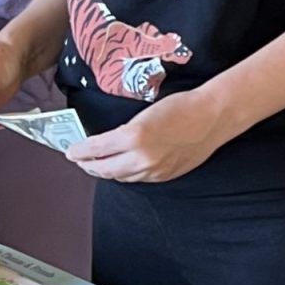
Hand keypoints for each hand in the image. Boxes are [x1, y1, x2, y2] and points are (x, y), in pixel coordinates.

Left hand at [66, 88, 229, 183]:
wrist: (213, 116)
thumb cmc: (183, 106)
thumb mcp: (145, 113)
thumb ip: (124, 131)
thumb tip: (106, 141)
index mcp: (132, 136)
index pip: (95, 149)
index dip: (79, 151)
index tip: (71, 150)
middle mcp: (141, 157)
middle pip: (103, 168)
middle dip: (88, 164)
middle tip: (80, 159)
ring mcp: (154, 170)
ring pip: (120, 176)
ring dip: (107, 171)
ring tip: (99, 165)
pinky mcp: (165, 175)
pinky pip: (138, 178)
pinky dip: (127, 173)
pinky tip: (124, 167)